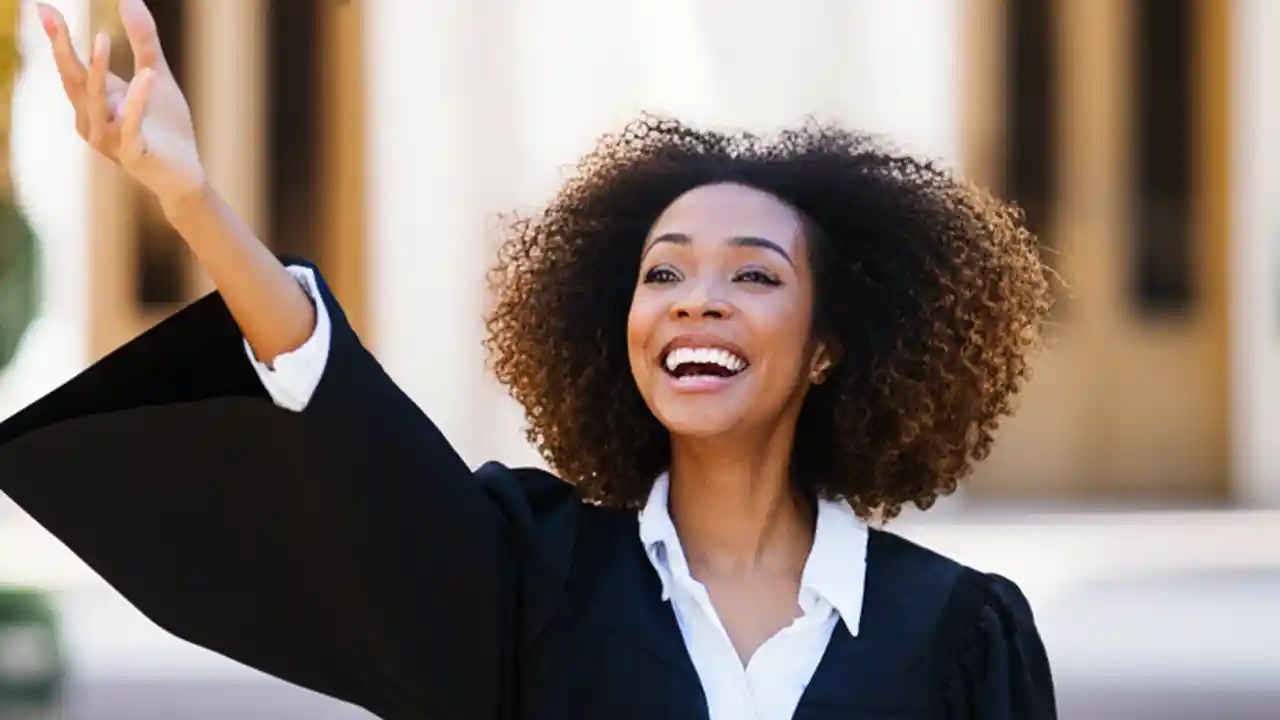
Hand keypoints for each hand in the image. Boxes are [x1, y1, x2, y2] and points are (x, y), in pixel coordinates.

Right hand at [36, 0, 205, 213]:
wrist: (184, 175)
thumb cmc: (165, 127)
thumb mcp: (156, 76)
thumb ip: (143, 43)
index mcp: (93, 102)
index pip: (70, 67)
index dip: (57, 38)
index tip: (43, 7)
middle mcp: (93, 120)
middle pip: (74, 80)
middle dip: (62, 48)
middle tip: (51, 15)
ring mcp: (110, 139)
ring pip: (97, 101)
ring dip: (98, 70)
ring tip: (103, 37)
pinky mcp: (133, 153)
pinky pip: (130, 125)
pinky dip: (136, 101)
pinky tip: (148, 76)